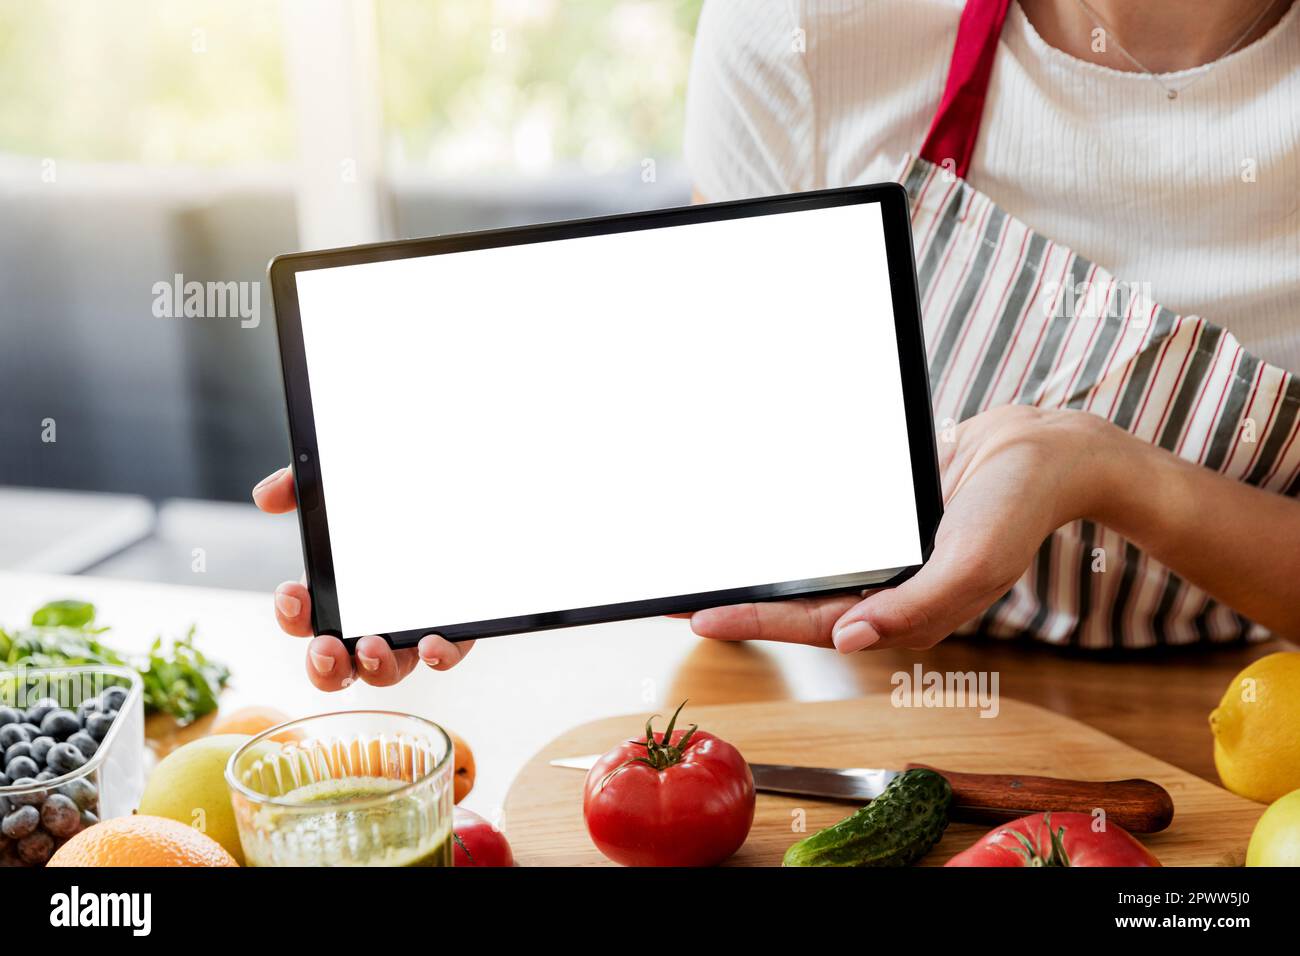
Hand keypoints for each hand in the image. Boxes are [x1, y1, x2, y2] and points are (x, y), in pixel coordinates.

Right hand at [251, 466, 473, 689]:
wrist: (459, 490)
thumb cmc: (391, 495)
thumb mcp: (343, 483)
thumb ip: (302, 484)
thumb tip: (266, 496)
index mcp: (334, 592)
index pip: (302, 618)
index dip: (291, 614)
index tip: (293, 593)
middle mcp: (367, 619)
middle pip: (335, 663)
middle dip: (323, 665)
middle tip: (326, 648)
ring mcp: (408, 629)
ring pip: (385, 669)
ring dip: (374, 667)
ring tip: (372, 647)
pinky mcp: (452, 627)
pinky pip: (444, 655)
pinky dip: (436, 657)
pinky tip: (430, 645)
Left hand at [685, 405, 1116, 651]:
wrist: (1042, 452)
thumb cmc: (1017, 508)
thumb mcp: (975, 561)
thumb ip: (917, 606)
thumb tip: (849, 639)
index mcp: (905, 612)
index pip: (814, 625)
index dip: (756, 622)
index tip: (701, 617)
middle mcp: (887, 593)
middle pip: (798, 605)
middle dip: (741, 603)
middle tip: (678, 599)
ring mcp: (883, 562)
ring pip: (807, 574)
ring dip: (758, 571)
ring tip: (704, 568)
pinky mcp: (882, 528)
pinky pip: (825, 538)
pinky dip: (789, 540)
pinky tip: (757, 534)